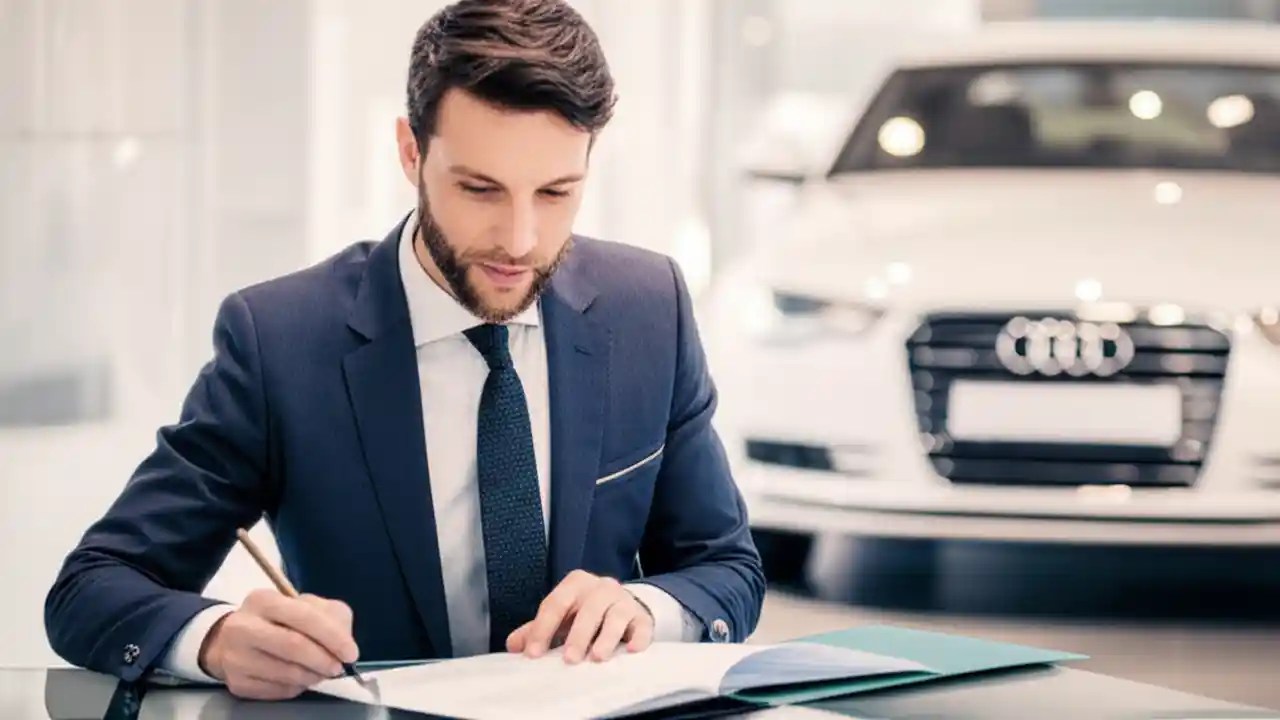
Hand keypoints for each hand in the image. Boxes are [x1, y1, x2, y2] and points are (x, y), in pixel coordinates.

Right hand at [199, 589, 358, 700]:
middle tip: (338, 668)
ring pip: (286, 673)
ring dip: (313, 676)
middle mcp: (244, 627)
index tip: (351, 653)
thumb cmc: (277, 620)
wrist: (230, 639)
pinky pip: (277, 691)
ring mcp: (235, 657)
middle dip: (324, 659)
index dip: (333, 636)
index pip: (304, 616)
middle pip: (293, 646)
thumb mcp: (303, 605)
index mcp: (264, 600)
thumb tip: (344, 640)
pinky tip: (301, 679)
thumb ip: (329, 615)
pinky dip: (297, 687)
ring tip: (321, 673)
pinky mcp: (236, 683)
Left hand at [506, 570, 654, 663]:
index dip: (542, 629)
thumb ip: (537, 629)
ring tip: (597, 657)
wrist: (622, 607)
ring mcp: (624, 600)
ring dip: (606, 637)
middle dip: (577, 635)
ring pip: (615, 616)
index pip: (555, 604)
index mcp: (575, 583)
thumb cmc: (586, 613)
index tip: (533, 653)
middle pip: (588, 609)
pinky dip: (638, 638)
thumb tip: (514, 645)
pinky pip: (642, 626)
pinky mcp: (642, 617)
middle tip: (569, 659)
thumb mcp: (561, 616)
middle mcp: (601, 587)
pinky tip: (631, 650)